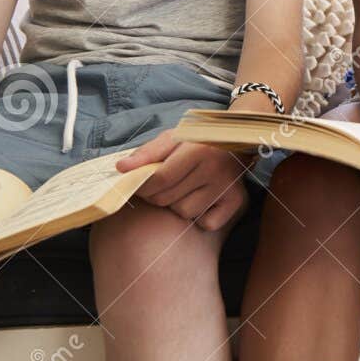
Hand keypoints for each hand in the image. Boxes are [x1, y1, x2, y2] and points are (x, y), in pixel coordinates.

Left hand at [118, 132, 249, 229]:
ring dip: (178, 205)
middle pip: (168, 199)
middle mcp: (215, 170)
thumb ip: (147, 152)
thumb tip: (121, 168)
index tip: (139, 184)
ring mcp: (227, 187)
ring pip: (185, 212)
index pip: (160, 179)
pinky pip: (207, 223)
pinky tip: (203, 200)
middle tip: (162, 185)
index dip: (143, 186)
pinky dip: (200, 217)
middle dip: (157, 195)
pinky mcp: (236, 201)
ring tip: (186, 189)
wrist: (238, 140)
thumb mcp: (173, 137)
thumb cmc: (199, 140)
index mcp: (198, 151)